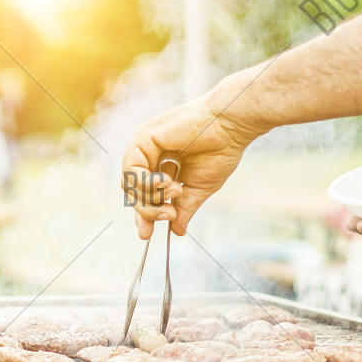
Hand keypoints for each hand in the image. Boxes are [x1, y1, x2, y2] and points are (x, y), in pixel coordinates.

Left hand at [122, 79, 263, 238]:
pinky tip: (167, 182)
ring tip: (175, 194)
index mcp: (161, 165)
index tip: (146, 235)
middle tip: (168, 215)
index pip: (143, 194)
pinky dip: (146, 182)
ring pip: (129, 184)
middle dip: (147, 210)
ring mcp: (144, 145)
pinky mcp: (143, 137)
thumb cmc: (221, 150)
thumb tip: (177, 232)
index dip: (144, 214)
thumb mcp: (198, 188)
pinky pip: (131, 169)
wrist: (232, 126)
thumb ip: (184, 208)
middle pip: (133, 192)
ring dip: (150, 196)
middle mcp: (148, 154)